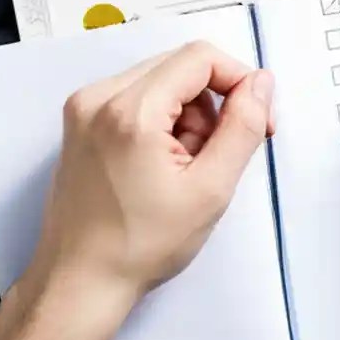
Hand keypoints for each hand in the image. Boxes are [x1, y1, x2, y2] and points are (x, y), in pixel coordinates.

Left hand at [22, 41, 275, 308]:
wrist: (80, 282)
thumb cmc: (138, 247)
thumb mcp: (210, 189)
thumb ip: (243, 127)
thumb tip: (260, 85)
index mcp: (129, 111)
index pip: (200, 58)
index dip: (239, 81)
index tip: (256, 119)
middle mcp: (98, 99)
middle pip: (179, 67)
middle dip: (212, 104)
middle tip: (217, 155)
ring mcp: (83, 110)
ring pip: (160, 82)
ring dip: (187, 116)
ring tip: (184, 168)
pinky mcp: (80, 124)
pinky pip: (135, 99)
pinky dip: (160, 123)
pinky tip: (161, 166)